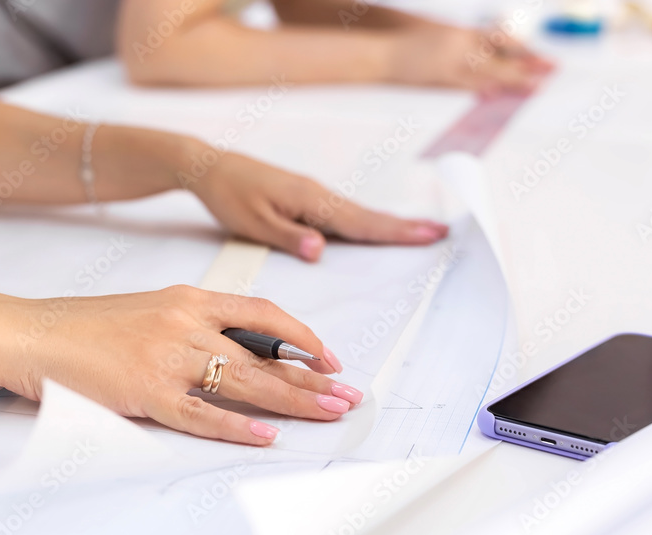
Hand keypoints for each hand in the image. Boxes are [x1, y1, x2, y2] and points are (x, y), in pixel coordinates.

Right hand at [8, 285, 364, 444]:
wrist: (35, 334)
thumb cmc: (92, 326)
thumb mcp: (154, 310)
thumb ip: (198, 326)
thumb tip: (246, 354)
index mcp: (190, 299)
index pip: (264, 314)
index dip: (304, 336)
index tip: (329, 358)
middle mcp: (186, 324)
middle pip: (265, 355)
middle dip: (313, 379)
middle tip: (349, 397)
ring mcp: (166, 358)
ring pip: (245, 383)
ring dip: (293, 402)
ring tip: (328, 415)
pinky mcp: (145, 393)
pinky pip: (201, 415)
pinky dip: (237, 428)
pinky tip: (266, 436)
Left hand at [189, 152, 449, 260]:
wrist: (211, 167)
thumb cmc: (229, 196)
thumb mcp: (252, 222)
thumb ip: (287, 237)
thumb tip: (321, 249)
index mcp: (310, 201)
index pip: (359, 222)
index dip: (395, 232)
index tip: (429, 234)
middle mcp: (318, 195)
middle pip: (368, 217)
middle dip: (405, 227)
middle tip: (441, 234)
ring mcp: (314, 196)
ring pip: (359, 215)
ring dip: (389, 225)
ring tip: (420, 233)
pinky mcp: (307, 199)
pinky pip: (344, 215)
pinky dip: (366, 223)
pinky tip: (374, 231)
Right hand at [388, 23, 552, 94]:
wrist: (382, 50)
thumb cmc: (407, 48)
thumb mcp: (439, 40)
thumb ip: (462, 49)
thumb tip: (483, 68)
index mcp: (463, 33)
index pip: (501, 40)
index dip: (524, 49)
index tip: (542, 57)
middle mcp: (461, 43)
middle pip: (502, 53)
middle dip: (528, 63)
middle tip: (552, 70)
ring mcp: (450, 59)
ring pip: (489, 69)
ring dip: (513, 78)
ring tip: (535, 86)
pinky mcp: (437, 74)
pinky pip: (464, 82)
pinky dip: (480, 88)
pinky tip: (495, 93)